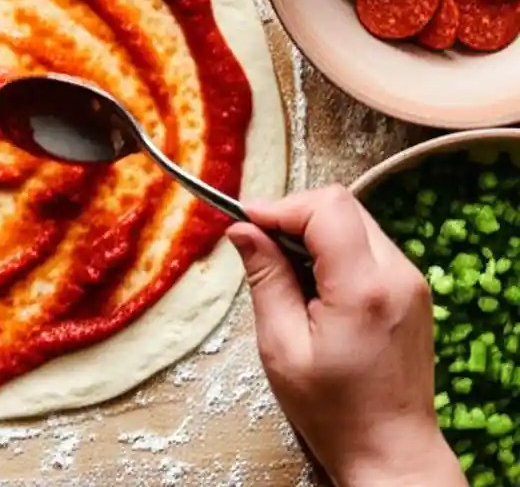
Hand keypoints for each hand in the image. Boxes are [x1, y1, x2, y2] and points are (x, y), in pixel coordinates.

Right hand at [227, 186, 464, 486]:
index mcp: (364, 289)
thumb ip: (266, 279)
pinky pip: (369, 247)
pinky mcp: (412, 291)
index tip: (245, 224)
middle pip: (343, 207)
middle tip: (260, 246)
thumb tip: (242, 230)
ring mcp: (412, 282)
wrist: (390, 448)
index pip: (326, 209)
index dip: (279, 207)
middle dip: (294, 216)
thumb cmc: (332, 409)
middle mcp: (398, 275)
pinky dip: (335, 251)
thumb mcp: (281, 346)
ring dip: (314, 233)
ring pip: (356, 222)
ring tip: (286, 273)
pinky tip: (315, 286)